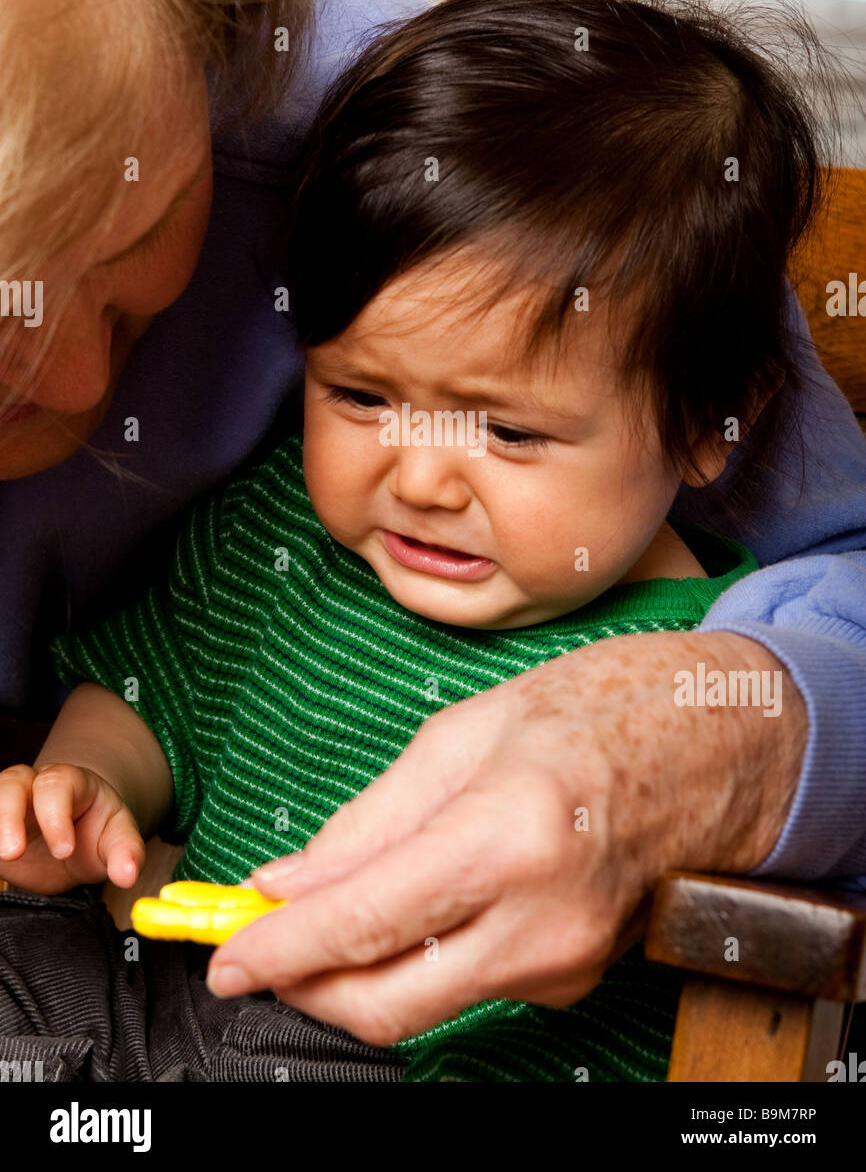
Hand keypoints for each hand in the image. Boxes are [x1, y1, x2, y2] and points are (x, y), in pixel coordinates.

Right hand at [0, 762, 145, 894]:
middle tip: (14, 853)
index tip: (64, 851)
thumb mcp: (118, 839)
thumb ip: (126, 854)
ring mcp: (10, 804)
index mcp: (71, 782)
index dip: (55, 816)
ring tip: (2, 857)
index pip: (57, 785)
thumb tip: (127, 876)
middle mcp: (34, 786)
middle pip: (13, 783)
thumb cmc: (97, 831)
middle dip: (9, 816)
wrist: (78, 837)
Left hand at [205, 630, 806, 1044]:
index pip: (363, 922)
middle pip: (385, 1001)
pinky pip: (471, 984)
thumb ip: (367, 821)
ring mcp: (566, 961)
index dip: (277, 948)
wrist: (719, 745)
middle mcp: (542, 920)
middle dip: (302, 985)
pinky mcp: (575, 977)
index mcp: (509, 835)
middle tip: (254, 949)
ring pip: (424, 1004)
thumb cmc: (600, 711)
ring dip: (355, 974)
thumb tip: (287, 883)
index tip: (223, 954)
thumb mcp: (464, 733)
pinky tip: (408, 910)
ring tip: (321, 918)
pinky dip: (418, 960)